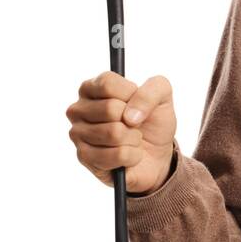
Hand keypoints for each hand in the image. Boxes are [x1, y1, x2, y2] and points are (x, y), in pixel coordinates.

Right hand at [66, 71, 177, 192]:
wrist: (156, 154)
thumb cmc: (152, 120)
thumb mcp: (162, 95)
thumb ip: (152, 91)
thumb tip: (129, 116)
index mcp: (92, 87)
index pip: (107, 84)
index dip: (131, 94)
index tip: (136, 102)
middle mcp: (79, 109)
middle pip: (110, 109)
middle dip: (134, 120)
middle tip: (135, 124)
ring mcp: (78, 134)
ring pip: (114, 133)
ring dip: (134, 138)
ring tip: (133, 139)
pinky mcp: (85, 157)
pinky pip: (118, 155)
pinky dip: (133, 155)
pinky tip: (129, 155)